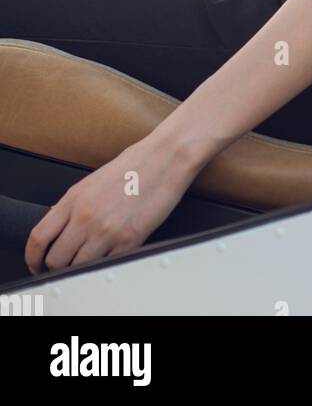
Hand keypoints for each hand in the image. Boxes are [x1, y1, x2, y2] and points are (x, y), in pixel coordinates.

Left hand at [24, 135, 192, 274]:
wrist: (167, 157)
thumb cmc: (136, 164)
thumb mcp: (93, 180)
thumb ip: (73, 205)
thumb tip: (59, 225)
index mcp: (74, 198)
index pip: (38, 238)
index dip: (32, 257)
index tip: (37, 262)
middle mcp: (86, 216)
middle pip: (55, 258)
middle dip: (56, 265)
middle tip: (65, 263)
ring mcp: (106, 231)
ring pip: (77, 267)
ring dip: (80, 267)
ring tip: (90, 258)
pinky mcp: (128, 241)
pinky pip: (105, 266)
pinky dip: (104, 264)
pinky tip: (110, 253)